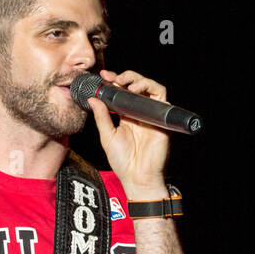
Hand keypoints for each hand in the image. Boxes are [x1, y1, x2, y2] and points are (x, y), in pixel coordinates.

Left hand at [86, 68, 170, 197]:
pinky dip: (150, 88)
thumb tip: (93, 98)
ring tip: (126, 82)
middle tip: (113, 77)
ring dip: (138, 79)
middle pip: (137, 86)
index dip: (115, 81)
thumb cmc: (123, 162)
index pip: (122, 92)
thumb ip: (101, 117)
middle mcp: (140, 113)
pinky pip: (161, 97)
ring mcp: (152, 115)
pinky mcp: (162, 118)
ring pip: (151, 87)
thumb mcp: (107, 136)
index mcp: (127, 116)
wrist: (138, 177)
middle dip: (126, 76)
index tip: (103, 76)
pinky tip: (137, 90)